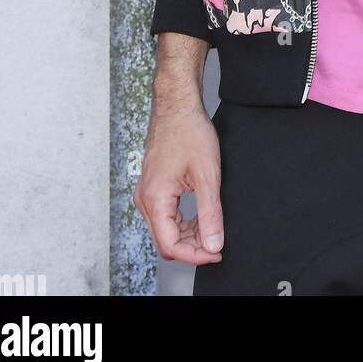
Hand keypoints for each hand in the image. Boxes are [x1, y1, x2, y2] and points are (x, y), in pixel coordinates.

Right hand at [134, 94, 223, 264]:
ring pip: (165, 230)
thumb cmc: (189, 132)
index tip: (217, 251)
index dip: (196, 255)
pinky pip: (165, 216)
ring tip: (212, 228)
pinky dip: (182, 222)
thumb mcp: (207, 174)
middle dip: (191, 248)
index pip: (171, 245)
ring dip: (188, 235)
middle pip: (165, 242)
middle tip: (217, 243)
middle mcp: (145, 200)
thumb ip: (209, 212)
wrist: (177, 106)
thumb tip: (213, 243)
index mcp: (155, 199)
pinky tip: (200, 216)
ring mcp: (147, 193)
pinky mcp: (153, 187)